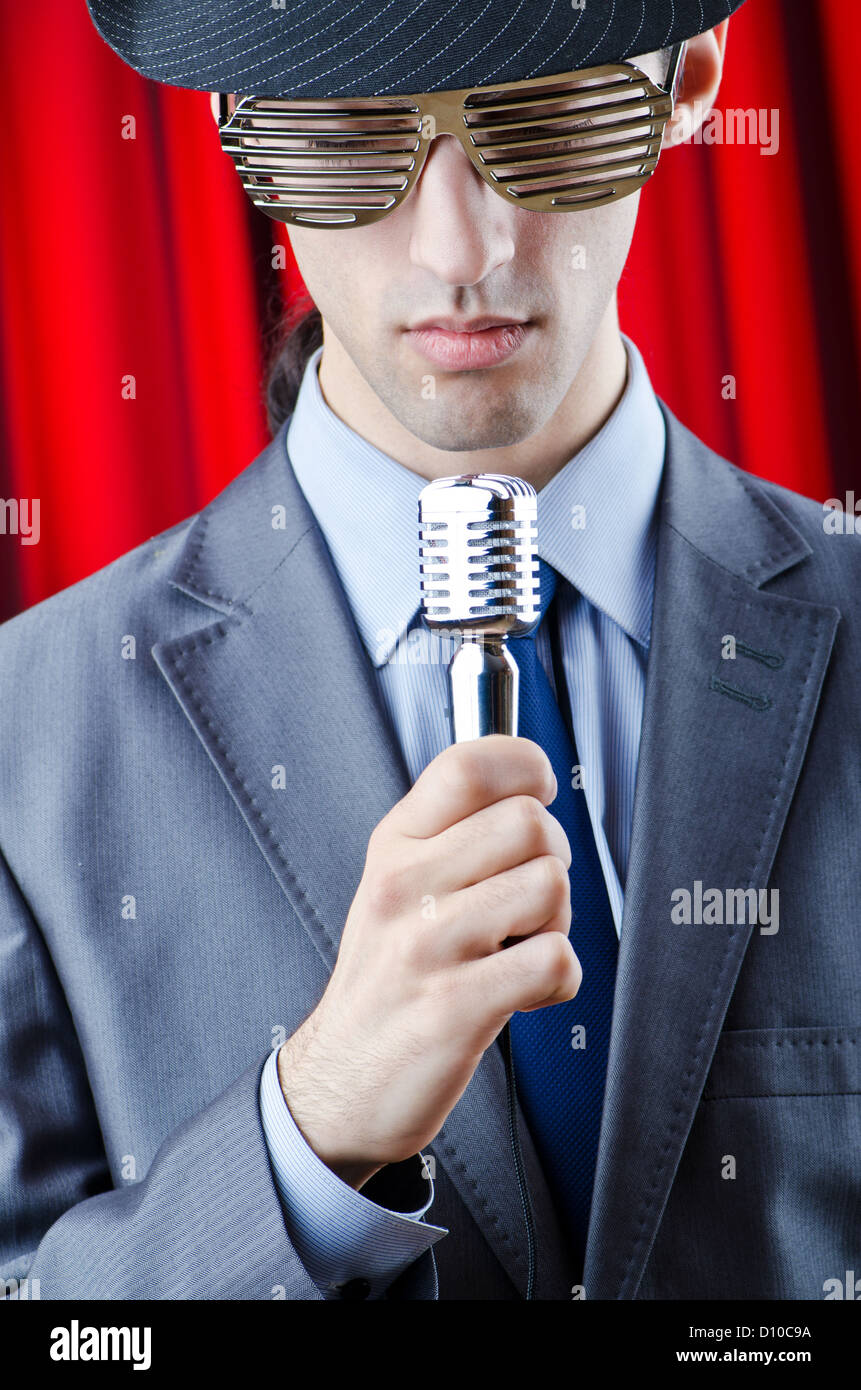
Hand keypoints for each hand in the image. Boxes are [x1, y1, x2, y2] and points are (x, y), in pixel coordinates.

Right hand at [277, 735, 580, 1188]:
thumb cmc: (388, 977)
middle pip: (529, 823)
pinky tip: (523, 991)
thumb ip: (450, 830)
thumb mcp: (394, 883)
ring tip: (516, 948)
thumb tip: (527, 781)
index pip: (468, 764)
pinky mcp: (455, 1006)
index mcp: (394, 845)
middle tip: (523, 901)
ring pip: (549, 886)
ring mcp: (427, 945)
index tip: (538, 793)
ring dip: (555, 923)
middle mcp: (404, 885)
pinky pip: (553, 961)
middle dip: (551, 860)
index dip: (525, 766)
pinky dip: (558, 981)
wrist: (341, 1082)